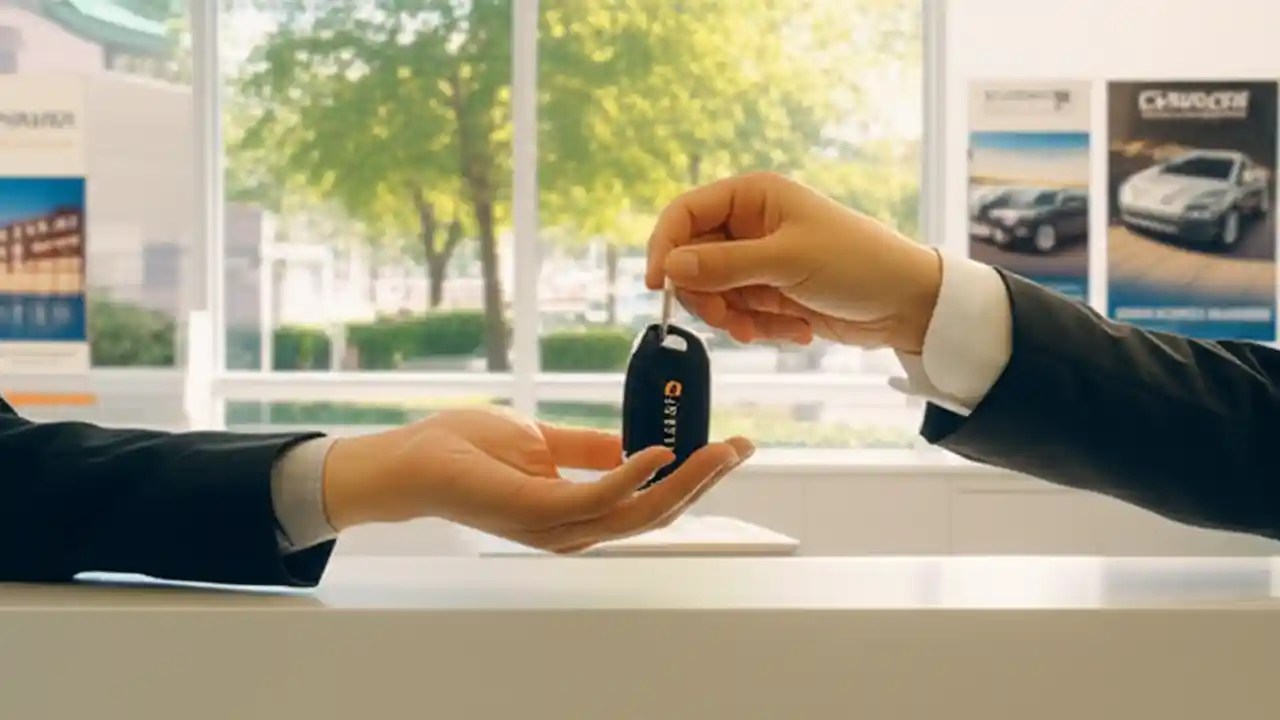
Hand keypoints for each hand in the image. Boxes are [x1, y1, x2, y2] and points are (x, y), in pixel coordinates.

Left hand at [321, 407, 753, 553]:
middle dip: (705, 482)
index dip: (693, 479)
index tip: (729, 449)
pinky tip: (658, 452)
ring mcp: (555, 526)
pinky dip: (633, 476)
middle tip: (742, 449)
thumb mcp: (543, 442)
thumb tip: (634, 442)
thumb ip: (588, 448)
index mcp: (577, 513)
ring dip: (684, 481)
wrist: (411, 459)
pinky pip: (597, 498)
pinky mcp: (536, 511)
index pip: (649, 505)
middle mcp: (573, 530)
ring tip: (719, 451)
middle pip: (656, 515)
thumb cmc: (466, 450)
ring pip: (638, 513)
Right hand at [646, 172, 942, 353]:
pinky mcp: (769, 291)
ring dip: (735, 318)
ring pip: (712, 293)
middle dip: (708, 296)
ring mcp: (757, 260)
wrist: (907, 304)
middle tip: (730, 320)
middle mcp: (749, 223)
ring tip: (770, 328)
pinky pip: (739, 312)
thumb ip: (725, 265)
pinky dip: (759, 326)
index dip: (665, 247)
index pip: (684, 214)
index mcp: (752, 196)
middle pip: (692, 260)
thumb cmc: (857, 265)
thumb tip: (670, 268)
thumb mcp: (788, 262)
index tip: (659, 285)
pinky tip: (796, 328)